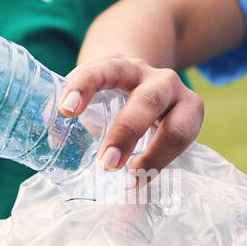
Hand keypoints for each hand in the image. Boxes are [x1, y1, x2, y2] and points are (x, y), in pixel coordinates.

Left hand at [58, 56, 203, 173]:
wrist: (148, 77)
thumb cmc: (112, 91)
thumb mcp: (93, 92)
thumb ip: (74, 113)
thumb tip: (53, 142)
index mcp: (121, 66)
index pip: (101, 70)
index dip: (83, 88)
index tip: (66, 111)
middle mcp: (154, 77)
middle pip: (147, 102)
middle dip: (127, 134)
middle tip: (106, 163)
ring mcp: (178, 95)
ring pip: (176, 127)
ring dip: (154, 156)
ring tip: (131, 179)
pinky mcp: (193, 113)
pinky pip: (184, 142)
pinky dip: (163, 163)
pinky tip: (144, 179)